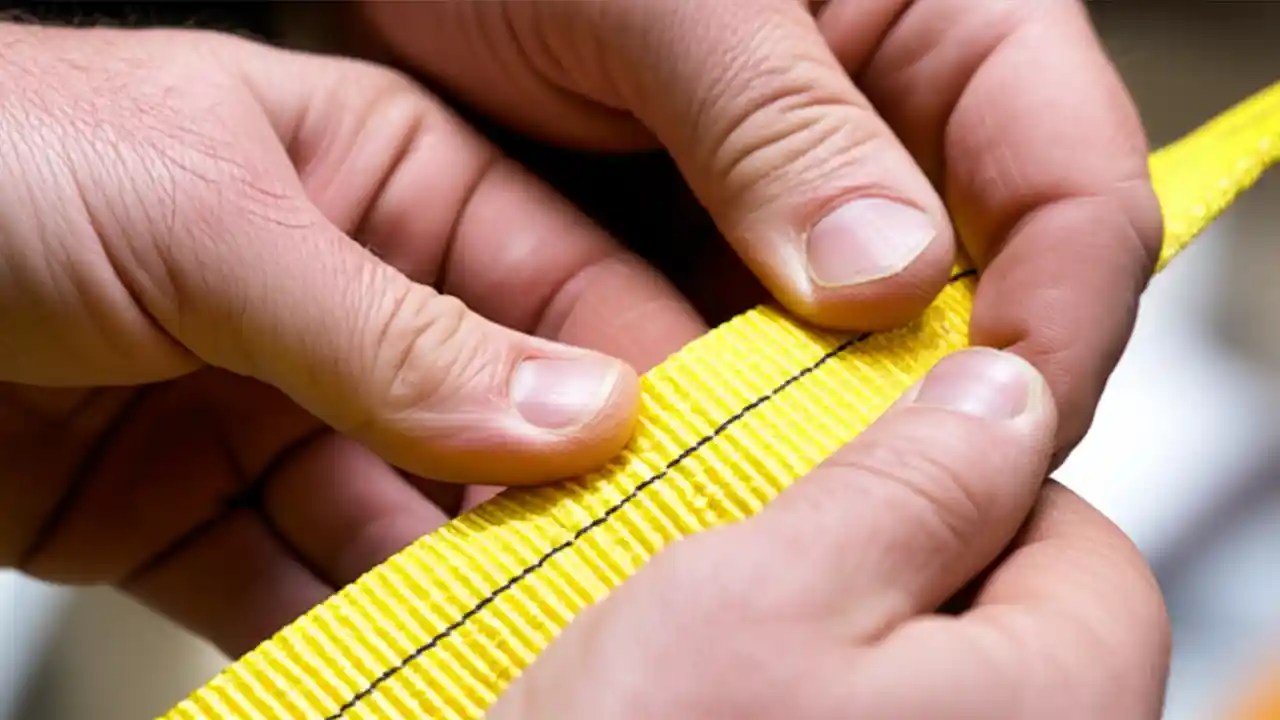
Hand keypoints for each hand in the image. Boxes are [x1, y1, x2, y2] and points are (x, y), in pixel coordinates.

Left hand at [0, 23, 706, 654]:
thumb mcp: (211, 222)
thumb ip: (399, 332)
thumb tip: (579, 410)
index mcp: (384, 179)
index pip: (562, 283)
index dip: (642, 373)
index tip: (704, 465)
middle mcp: (351, 300)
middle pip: (498, 423)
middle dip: (554, 507)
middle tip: (613, 583)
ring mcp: (277, 412)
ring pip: (407, 524)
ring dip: (454, 590)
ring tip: (513, 645)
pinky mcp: (194, 512)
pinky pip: (298, 589)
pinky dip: (343, 639)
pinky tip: (398, 669)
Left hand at [350, 0, 1162, 455]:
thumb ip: (779, 124)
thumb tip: (892, 280)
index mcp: (950, 24)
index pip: (1075, 187)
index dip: (1060, 319)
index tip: (996, 430)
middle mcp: (900, 131)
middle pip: (990, 298)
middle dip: (936, 404)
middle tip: (860, 492)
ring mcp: (811, 210)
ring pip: (870, 353)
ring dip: (824, 430)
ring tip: (759, 495)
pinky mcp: (726, 265)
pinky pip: (763, 367)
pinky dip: (737, 421)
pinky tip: (689, 466)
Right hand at [489, 349, 1170, 718]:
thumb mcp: (773, 593)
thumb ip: (912, 481)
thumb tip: (1005, 396)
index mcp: (1062, 698)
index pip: (1063, 524)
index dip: (945, 473)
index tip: (841, 469)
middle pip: (984, 611)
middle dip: (862, 564)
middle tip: (745, 560)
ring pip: (904, 682)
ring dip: (807, 642)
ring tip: (701, 650)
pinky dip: (783, 711)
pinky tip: (697, 717)